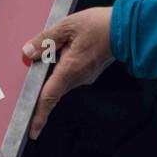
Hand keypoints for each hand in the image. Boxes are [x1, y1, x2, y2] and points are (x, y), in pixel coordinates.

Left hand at [21, 6, 114, 139]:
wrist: (128, 28)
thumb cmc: (100, 26)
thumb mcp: (68, 26)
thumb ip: (46, 40)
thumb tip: (28, 53)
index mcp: (70, 69)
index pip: (50, 96)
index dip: (39, 114)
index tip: (33, 130)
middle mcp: (78, 78)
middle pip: (53, 88)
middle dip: (41, 83)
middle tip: (33, 71)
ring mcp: (85, 77)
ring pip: (61, 79)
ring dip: (52, 70)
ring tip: (54, 49)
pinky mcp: (89, 72)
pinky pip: (69, 74)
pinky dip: (61, 66)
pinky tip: (64, 49)